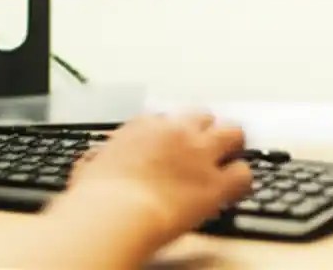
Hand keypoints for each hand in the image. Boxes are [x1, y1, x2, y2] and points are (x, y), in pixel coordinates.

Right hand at [64, 113, 251, 252]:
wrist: (113, 215)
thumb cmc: (95, 197)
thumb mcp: (88, 167)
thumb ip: (98, 159)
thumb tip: (92, 162)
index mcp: (143, 126)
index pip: (167, 119)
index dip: (172, 135)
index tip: (171, 147)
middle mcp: (175, 131)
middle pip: (204, 116)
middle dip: (206, 131)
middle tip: (205, 149)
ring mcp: (199, 154)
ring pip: (234, 133)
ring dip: (232, 147)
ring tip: (230, 161)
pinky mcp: (216, 182)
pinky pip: (244, 173)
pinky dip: (242, 181)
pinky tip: (235, 190)